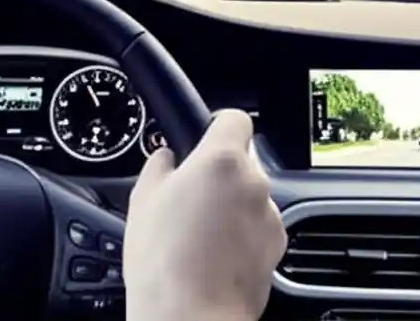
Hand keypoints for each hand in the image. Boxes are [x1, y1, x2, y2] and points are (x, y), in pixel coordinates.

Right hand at [124, 109, 286, 320]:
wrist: (190, 315)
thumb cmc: (164, 261)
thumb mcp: (143, 199)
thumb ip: (159, 165)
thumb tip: (166, 157)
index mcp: (222, 160)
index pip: (235, 118)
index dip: (218, 125)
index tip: (204, 137)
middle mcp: (255, 183)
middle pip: (240, 162)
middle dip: (218, 175)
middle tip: (188, 198)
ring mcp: (269, 217)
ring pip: (249, 197)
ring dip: (231, 206)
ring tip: (198, 234)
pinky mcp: (276, 248)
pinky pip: (257, 228)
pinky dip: (241, 235)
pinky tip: (214, 254)